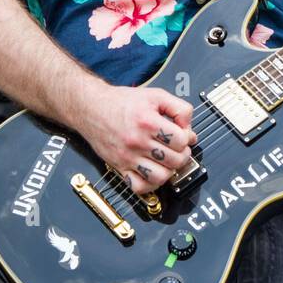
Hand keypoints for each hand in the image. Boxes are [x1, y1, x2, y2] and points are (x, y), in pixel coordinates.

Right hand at [78, 85, 196, 193]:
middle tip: (178, 149)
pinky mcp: (119, 167)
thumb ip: (179, 109)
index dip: (186, 138)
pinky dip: (151, 185)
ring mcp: (128, 157)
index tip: (182, 135)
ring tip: (168, 162)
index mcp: (147, 121)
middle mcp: (137, 141)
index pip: (181, 140)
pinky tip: (154, 173)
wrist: (91, 108)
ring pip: (160, 177)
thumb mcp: (155, 95)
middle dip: (182, 155)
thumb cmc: (122, 102)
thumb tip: (190, 131)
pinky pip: (139, 187)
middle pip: (174, 160)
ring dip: (170, 171)